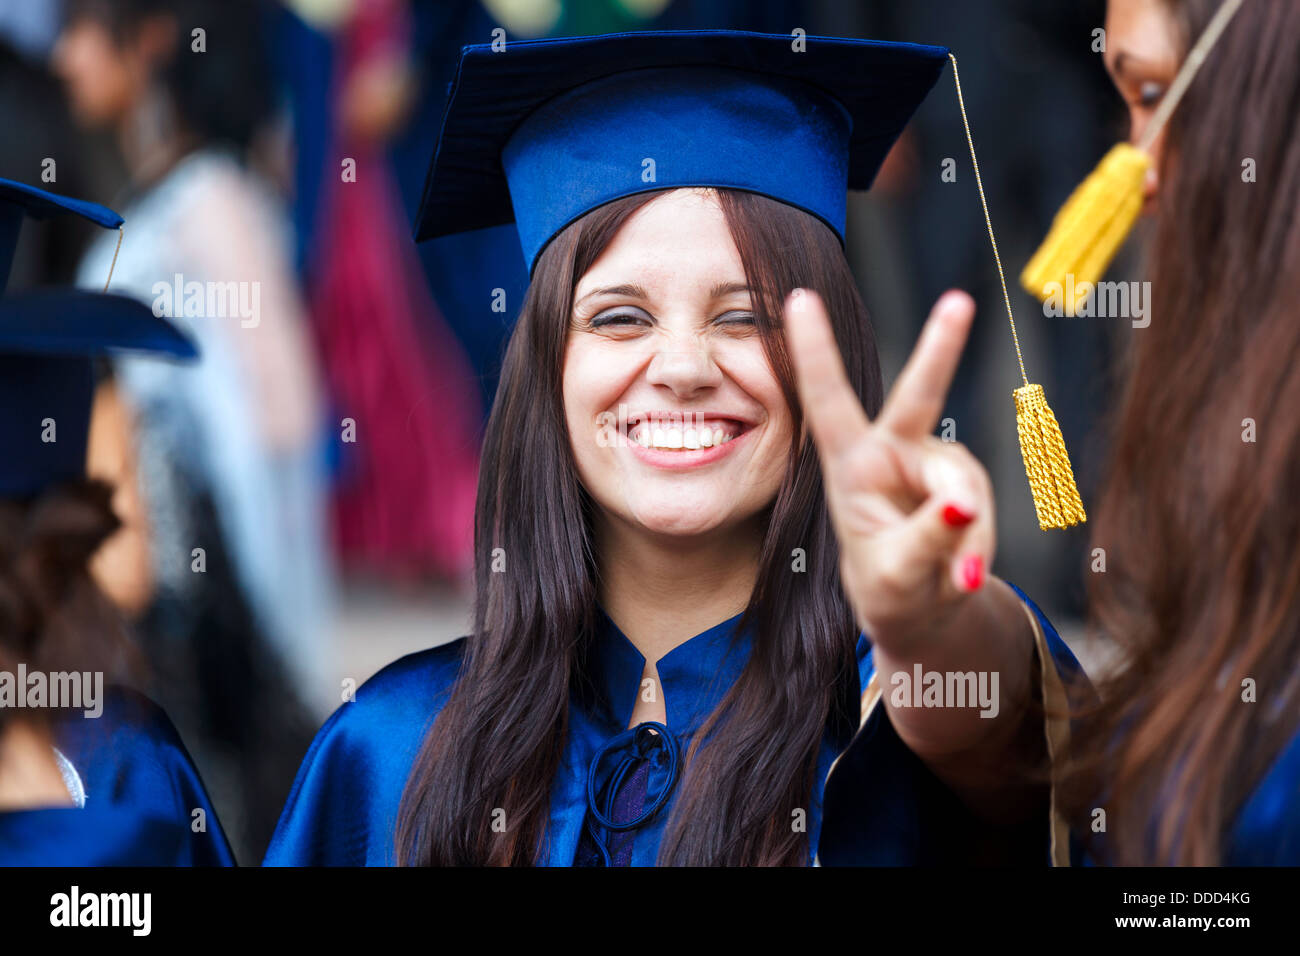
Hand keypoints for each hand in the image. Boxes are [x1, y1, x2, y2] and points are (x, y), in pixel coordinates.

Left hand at [782, 288, 993, 652]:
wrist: (920, 609)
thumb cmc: (889, 587)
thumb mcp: (895, 576)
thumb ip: (925, 541)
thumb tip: (962, 505)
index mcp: (850, 466)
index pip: (828, 402)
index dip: (814, 351)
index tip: (799, 298)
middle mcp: (892, 453)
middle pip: (919, 398)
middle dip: (940, 350)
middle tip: (958, 303)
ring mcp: (933, 464)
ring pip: (964, 489)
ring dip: (967, 536)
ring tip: (953, 576)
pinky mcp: (965, 480)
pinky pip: (982, 510)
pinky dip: (977, 545)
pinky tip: (961, 573)